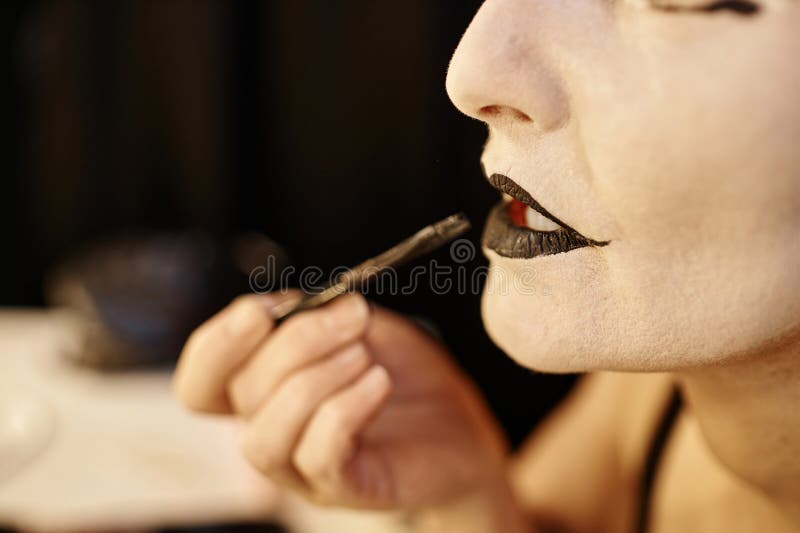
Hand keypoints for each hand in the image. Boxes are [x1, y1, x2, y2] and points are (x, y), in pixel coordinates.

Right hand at [173, 292, 508, 510]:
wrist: (463, 425)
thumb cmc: (404, 374)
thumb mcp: (359, 328)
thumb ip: (318, 314)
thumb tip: (289, 305)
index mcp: (265, 391)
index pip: (200, 382)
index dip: (219, 343)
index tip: (271, 306)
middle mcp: (273, 432)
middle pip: (241, 393)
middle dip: (296, 342)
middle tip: (352, 316)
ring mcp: (304, 469)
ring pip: (265, 435)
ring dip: (313, 380)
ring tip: (363, 356)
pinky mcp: (346, 487)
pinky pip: (320, 456)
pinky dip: (345, 409)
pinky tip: (377, 382)